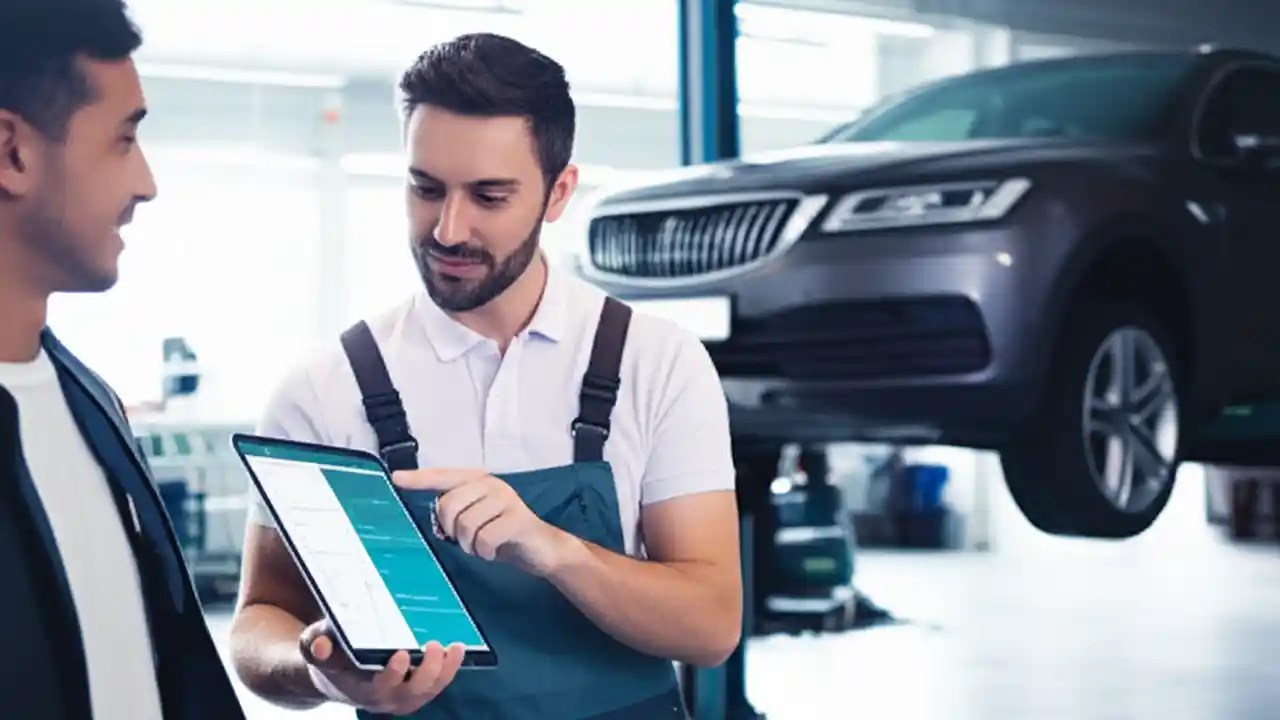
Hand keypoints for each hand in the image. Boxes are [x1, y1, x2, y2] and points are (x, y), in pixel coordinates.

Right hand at [300, 620, 463, 713]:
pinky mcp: (417, 692)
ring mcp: (404, 697)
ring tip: (455, 647)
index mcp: (362, 689)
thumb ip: (315, 647)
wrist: (340, 676)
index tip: (402, 653)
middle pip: (413, 691)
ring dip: (446, 671)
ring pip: (430, 690)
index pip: (381, 687)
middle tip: (433, 645)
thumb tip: (321, 644)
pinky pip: (437, 685)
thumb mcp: (316, 649)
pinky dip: (449, 669)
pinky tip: (456, 650)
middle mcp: (386, 699)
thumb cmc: (331, 657)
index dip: (393, 673)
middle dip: (428, 670)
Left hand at [393, 469, 575, 576]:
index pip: (443, 476)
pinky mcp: (517, 519)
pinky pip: (485, 538)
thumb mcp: (477, 519)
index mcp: (478, 481)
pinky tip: (494, 550)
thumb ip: (457, 511)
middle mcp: (491, 484)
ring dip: (470, 544)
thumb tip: (433, 515)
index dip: (419, 478)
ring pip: (466, 525)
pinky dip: (485, 551)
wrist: (542, 548)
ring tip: (483, 545)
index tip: (396, 478)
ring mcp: (505, 499)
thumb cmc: (504, 533)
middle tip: (466, 539)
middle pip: (448, 505)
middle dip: (452, 530)